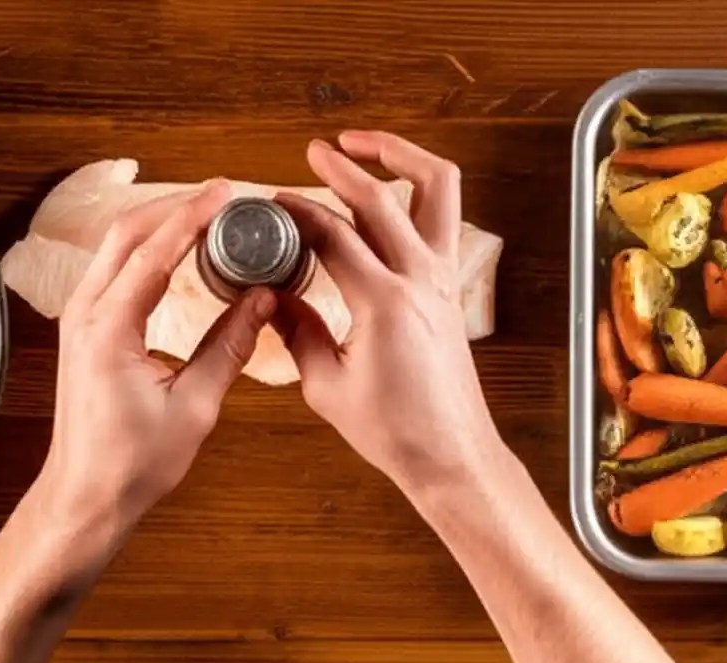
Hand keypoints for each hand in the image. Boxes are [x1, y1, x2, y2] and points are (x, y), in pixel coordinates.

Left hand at [42, 181, 274, 527]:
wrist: (85, 496)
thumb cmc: (131, 463)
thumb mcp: (195, 406)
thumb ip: (229, 346)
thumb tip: (261, 300)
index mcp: (109, 329)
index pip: (154, 250)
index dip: (193, 215)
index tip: (226, 193)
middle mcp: (84, 314)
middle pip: (127, 232)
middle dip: (175, 205)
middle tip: (221, 194)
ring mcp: (78, 318)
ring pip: (116, 245)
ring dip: (159, 222)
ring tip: (205, 213)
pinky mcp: (84, 328)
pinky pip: (114, 269)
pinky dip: (147, 248)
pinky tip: (176, 248)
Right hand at [273, 131, 498, 492]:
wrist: (451, 453)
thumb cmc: (396, 430)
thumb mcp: (326, 386)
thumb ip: (298, 332)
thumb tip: (275, 297)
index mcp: (384, 303)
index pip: (334, 235)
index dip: (299, 211)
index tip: (274, 202)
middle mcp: (421, 280)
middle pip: (383, 197)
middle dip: (346, 165)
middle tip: (316, 150)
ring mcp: (443, 279)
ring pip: (436, 189)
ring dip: (402, 157)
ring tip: (367, 145)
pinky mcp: (451, 287)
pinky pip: (443, 218)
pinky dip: (421, 191)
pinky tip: (393, 192)